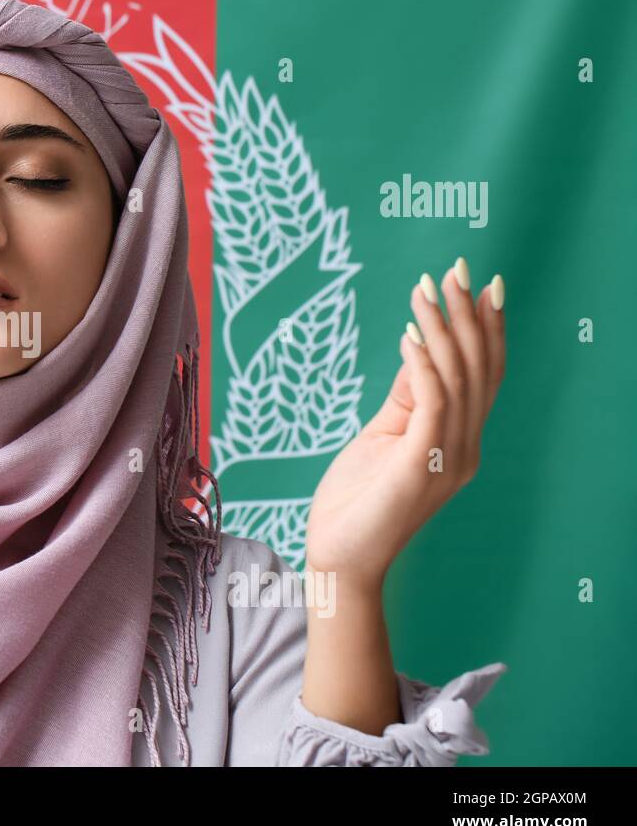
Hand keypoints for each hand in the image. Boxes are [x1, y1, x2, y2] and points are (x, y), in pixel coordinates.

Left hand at [305, 257, 505, 588]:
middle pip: (479, 370)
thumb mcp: (384, 435)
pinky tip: (411, 334)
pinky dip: (424, 365)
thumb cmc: (357, 499)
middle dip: (470, 315)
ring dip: (443, 329)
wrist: (338, 557)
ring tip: (428, 288)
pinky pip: (430, 404)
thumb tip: (419, 345)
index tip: (482, 284)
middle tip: (457, 268)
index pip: (484, 376)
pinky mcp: (419, 467)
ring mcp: (445, 460)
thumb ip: (407, 396)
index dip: (487, 329)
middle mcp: (463, 449)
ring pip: (458, 380)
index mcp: (459, 442)